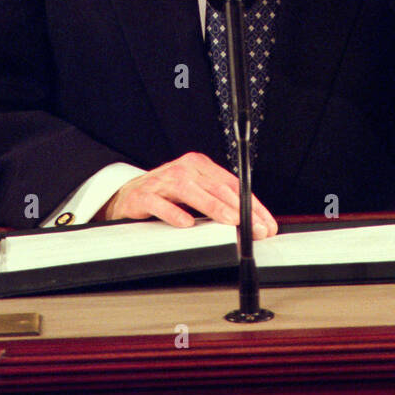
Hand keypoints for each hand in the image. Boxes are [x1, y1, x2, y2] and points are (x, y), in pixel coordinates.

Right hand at [97, 151, 277, 237]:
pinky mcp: (144, 195)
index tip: (266, 223)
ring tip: (232, 222)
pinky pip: (161, 204)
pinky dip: (175, 213)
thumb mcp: (196, 192)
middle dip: (241, 210)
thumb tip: (250, 221)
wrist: (128, 195)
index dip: (252, 204)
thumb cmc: (167, 194)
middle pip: (217, 188)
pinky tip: (187, 224)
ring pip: (192, 192)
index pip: (232, 184)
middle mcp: (184, 169)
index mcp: (200, 165)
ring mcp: (163, 181)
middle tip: (257, 229)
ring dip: (215, 208)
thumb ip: (219, 201)